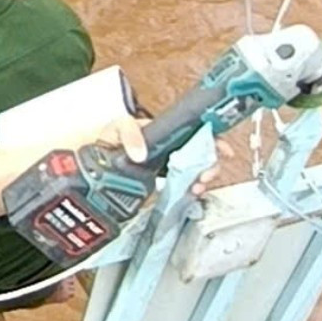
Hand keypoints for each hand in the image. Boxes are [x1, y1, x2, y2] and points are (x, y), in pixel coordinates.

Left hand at [84, 116, 218, 197]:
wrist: (100, 161)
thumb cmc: (110, 138)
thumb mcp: (118, 128)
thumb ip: (130, 135)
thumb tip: (141, 153)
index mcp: (166, 130)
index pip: (196, 129)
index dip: (213, 138)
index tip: (222, 149)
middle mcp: (172, 145)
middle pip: (203, 152)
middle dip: (211, 163)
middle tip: (206, 174)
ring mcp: (170, 162)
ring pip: (198, 168)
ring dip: (204, 177)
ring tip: (197, 186)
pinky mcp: (166, 179)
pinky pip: (186, 183)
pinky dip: (193, 188)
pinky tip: (191, 192)